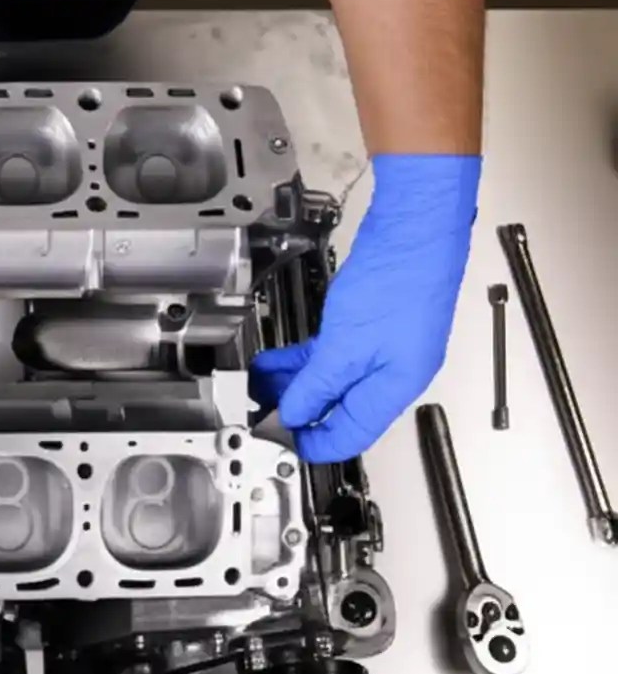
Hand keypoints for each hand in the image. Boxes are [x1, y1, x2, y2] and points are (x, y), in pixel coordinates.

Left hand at [250, 155, 480, 462]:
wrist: (417, 228)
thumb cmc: (398, 279)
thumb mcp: (345, 344)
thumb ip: (317, 384)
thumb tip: (295, 414)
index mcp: (395, 388)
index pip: (351, 436)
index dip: (313, 445)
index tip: (280, 445)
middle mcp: (392, 373)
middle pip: (339, 408)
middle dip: (296, 413)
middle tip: (259, 415)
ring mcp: (382, 348)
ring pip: (331, 379)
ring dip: (293, 385)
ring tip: (257, 388)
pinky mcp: (371, 324)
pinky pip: (331, 354)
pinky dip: (302, 360)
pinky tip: (274, 362)